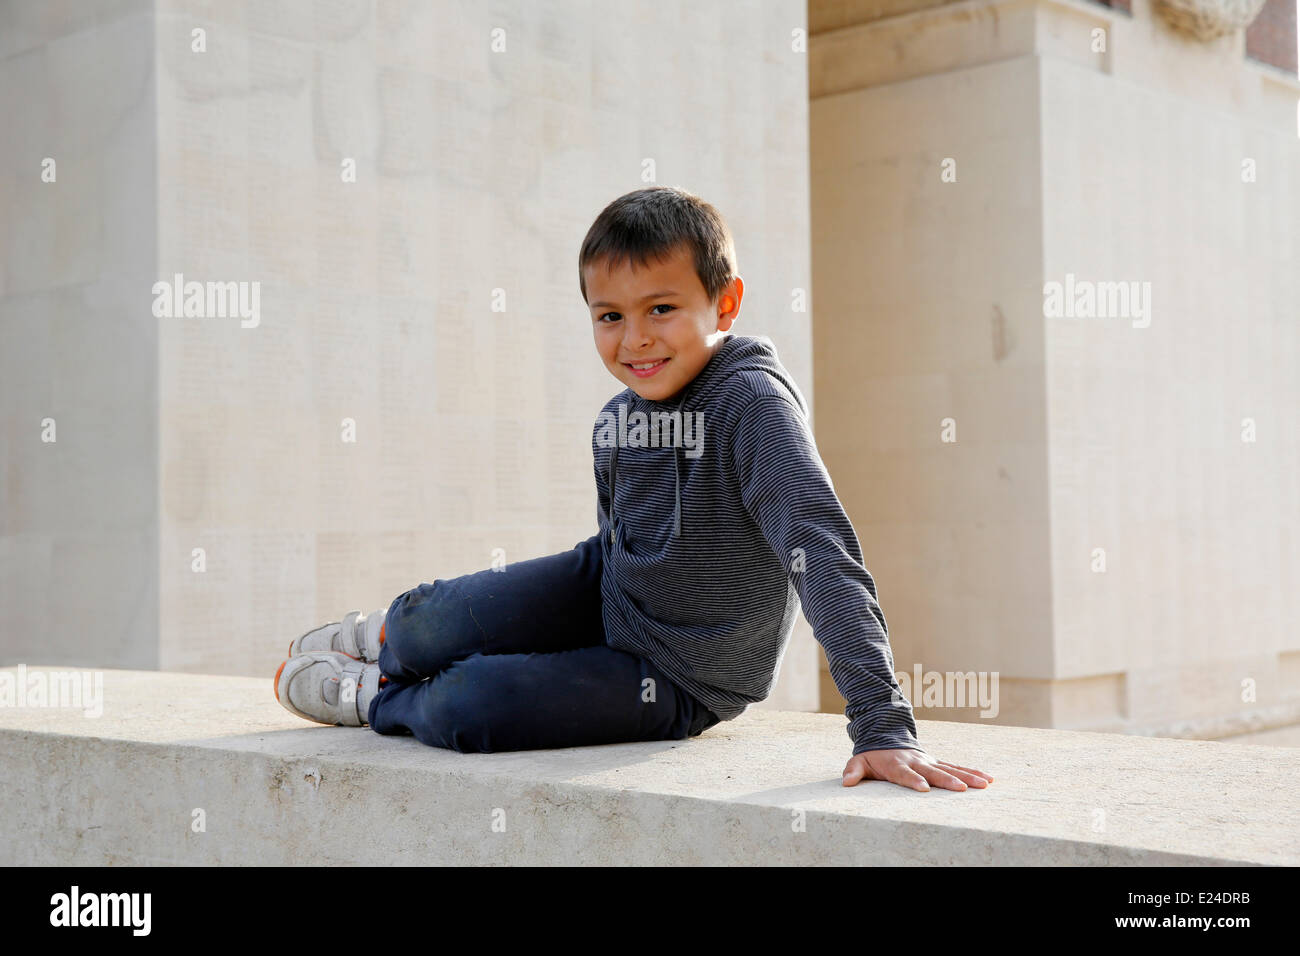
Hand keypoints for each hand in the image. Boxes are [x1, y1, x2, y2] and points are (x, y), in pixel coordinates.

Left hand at [842, 749, 992, 791]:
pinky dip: (972, 772)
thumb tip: (846, 782)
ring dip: (968, 776)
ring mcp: (929, 761)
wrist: (885, 734)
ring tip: (984, 784)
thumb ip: (853, 771)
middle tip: (961, 789)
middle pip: (933, 772)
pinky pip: (957, 767)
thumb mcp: (859, 761)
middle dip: (947, 780)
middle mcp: (916, 761)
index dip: (913, 780)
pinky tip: (988, 778)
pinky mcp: (937, 761)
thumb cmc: (872, 754)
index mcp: (896, 764)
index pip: (905, 774)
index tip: (923, 788)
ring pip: (950, 768)